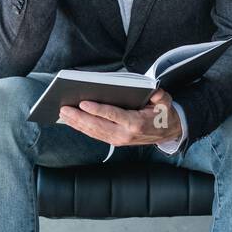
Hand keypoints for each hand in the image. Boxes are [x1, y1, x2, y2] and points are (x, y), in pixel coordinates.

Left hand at [58, 89, 182, 146]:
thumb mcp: (165, 102)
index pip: (113, 115)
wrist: (169, 133)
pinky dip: (82, 128)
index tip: (83, 103)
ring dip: (77, 123)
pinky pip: (95, 135)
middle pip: (98, 126)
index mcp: (136, 123)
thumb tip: (153, 90)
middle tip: (64, 108)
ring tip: (63, 114)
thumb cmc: (164, 114)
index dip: (97, 110)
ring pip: (94, 132)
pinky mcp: (115, 141)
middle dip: (79, 117)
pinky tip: (72, 121)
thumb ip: (159, 95)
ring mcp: (119, 140)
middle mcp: (125, 134)